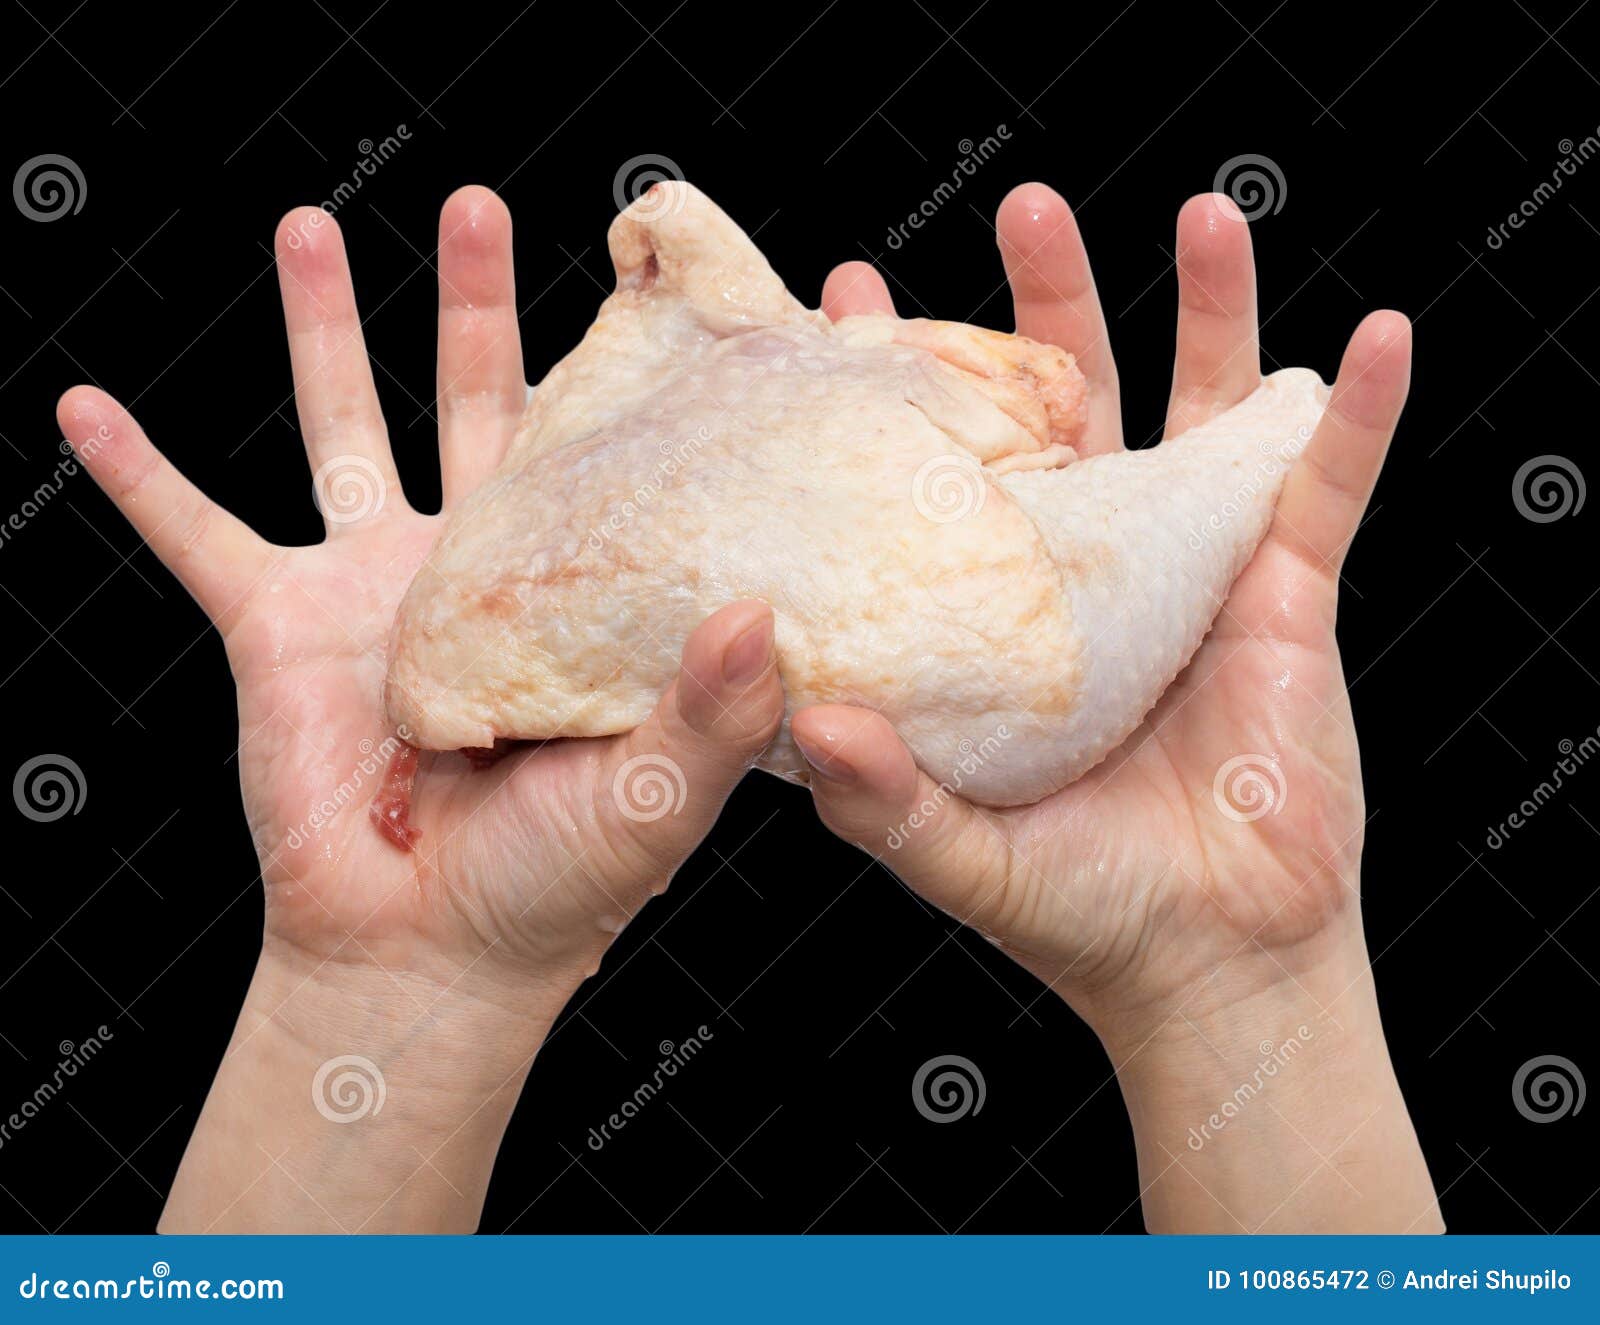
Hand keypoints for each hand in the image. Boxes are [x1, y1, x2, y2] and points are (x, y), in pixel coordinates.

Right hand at [59, 188, 782, 1230]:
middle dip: (469, 305)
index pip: (605, 454)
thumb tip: (766, 612)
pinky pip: (194, 535)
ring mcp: (373, 587)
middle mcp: (474, 566)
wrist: (433, 952)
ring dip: (322, 330)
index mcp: (572, 587)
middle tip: (478, 207)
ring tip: (309, 225)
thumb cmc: (562, 882)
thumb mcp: (658, 791)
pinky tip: (86, 409)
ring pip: (341, 428)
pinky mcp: (278, 628)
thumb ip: (715, 705)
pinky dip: (139, 476)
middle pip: (472, 402)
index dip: (624, 376)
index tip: (653, 285)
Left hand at [801, 186, 1440, 1231]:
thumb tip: (813, 720)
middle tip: (1026, 208)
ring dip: (1213, 311)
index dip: (912, 385)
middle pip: (1079, 408)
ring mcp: (1195, 577)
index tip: (855, 299)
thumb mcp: (956, 854)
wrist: (1206, 966)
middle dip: (1056, 308)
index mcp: (1009, 611)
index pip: (952, 467)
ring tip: (1204, 211)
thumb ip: (885, 796)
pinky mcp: (1287, 603)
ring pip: (1206, 414)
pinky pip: (1330, 490)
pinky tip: (1376, 339)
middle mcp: (1096, 575)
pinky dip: (1358, 414)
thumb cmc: (1078, 911)